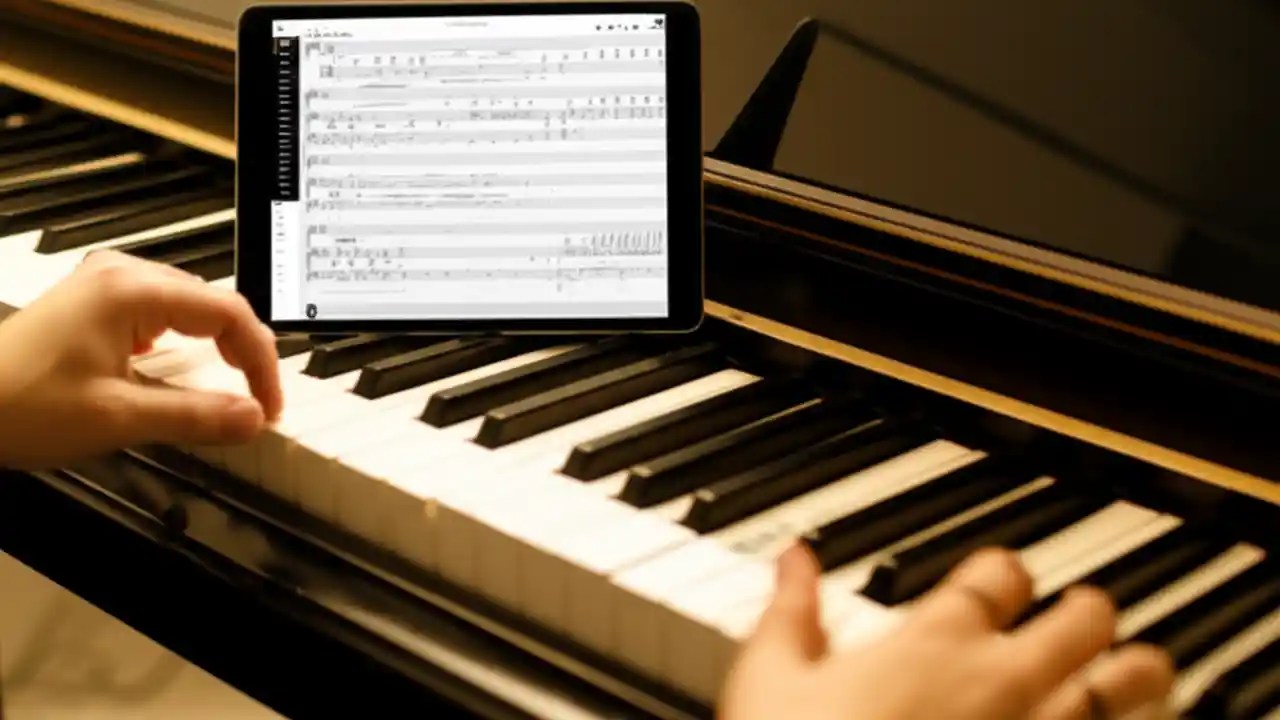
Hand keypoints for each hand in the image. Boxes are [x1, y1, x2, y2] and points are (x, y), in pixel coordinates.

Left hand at [0, 251, 281, 469]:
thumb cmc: (17, 405)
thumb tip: (253, 418)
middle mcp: (121, 276)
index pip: (228, 314)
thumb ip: (196, 417)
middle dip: (244, 353)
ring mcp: (105, 287)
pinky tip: (187, 372)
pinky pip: (162, 315)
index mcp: (131, 291)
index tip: (268, 405)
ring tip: (235, 387)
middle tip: (260, 400)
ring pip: (190, 308)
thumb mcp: (118, 419)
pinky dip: (187, 344)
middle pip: (213, 305)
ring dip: (217, 348)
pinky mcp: (94, 305)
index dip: (260, 361)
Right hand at [720, 544, 1173, 719]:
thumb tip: (794, 558)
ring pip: (1132, 684)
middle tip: (1082, 616)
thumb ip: (791, 611)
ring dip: (1138, 672)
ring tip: (1135, 670)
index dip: (1006, 569)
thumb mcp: (771, 676)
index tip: (1000, 580)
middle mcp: (1002, 681)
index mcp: (934, 643)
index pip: (1001, 571)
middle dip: (1090, 610)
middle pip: (1087, 615)